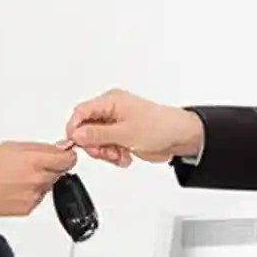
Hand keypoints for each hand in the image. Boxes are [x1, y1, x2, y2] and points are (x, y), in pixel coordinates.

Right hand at [0, 141, 77, 215]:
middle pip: (60, 172)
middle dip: (51, 166)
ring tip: (17, 176)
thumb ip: (40, 148)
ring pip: (49, 185)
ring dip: (41, 180)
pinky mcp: (28, 209)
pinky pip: (39, 197)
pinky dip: (31, 192)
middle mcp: (36, 181)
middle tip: (31, 163)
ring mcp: (33, 197)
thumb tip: (61, 148)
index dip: (66, 155)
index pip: (68, 160)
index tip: (62, 153)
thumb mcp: (12, 146)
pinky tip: (13, 187)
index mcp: (33, 161)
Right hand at [65, 89, 204, 166]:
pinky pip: (108, 146)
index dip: (75, 129)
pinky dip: (113, 154)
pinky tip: (125, 156)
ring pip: (96, 140)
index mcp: (111, 101)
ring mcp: (117, 123)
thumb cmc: (160, 126)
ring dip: (105, 152)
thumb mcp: (125, 133)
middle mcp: (112, 110)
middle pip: (87, 128)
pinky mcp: (122, 135)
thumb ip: (98, 134)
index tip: (78, 144)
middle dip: (94, 144)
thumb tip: (77, 134)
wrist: (180, 137)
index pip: (81, 112)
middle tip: (107, 152)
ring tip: (119, 154)